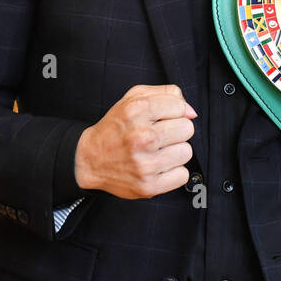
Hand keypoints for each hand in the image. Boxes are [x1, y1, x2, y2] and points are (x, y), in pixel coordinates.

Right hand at [74, 84, 196, 198]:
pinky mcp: (148, 185)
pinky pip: (182, 175)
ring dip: (175, 152)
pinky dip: (173, 172)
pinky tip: (158, 167)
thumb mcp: (133, 99)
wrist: (89, 160)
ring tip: (157, 152)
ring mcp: (145, 163)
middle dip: (176, 131)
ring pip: (187, 152)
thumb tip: (191, 112)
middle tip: (159, 136)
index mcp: (137, 111)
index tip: (161, 119)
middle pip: (187, 129)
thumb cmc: (115, 129)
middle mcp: (141, 136)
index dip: (173, 112)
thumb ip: (166, 94)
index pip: (180, 106)